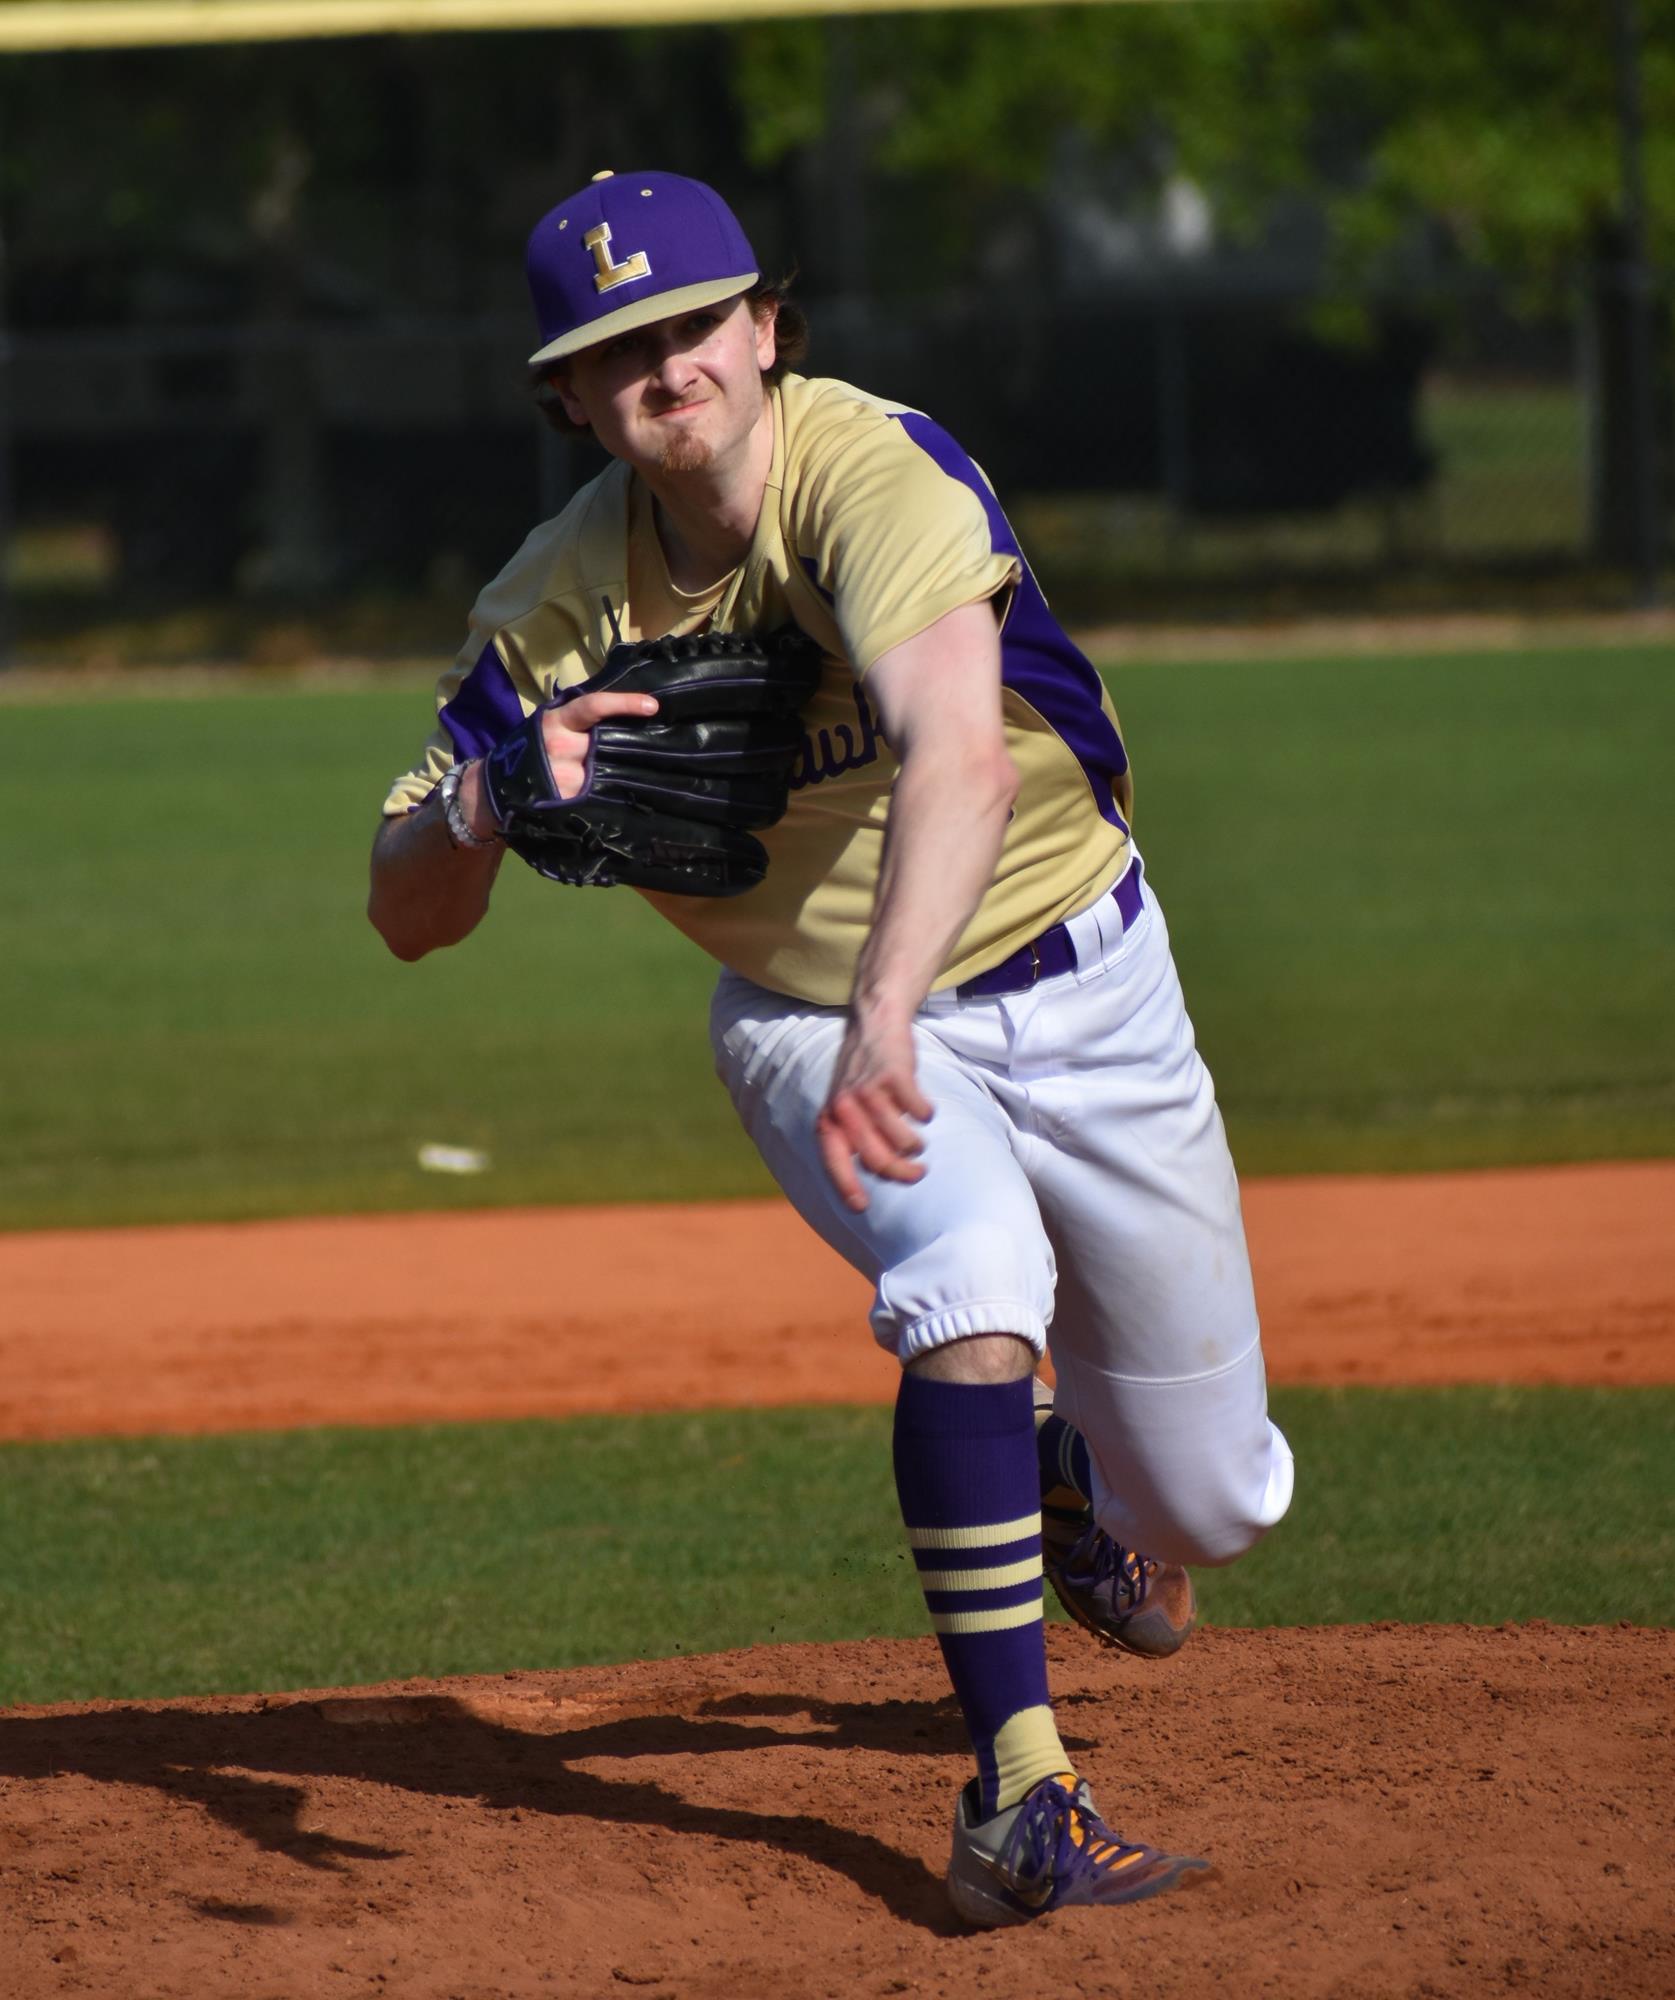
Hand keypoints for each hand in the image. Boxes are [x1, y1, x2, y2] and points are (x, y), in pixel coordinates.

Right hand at [539, 687, 659, 798]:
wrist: (497, 786)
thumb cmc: (531, 749)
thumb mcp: (549, 725)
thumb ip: (578, 719)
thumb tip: (620, 714)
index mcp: (557, 722)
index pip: (593, 706)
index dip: (624, 703)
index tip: (652, 706)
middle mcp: (561, 746)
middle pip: (610, 742)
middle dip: (635, 743)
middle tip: (664, 744)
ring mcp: (566, 777)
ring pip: (611, 770)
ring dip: (632, 770)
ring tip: (655, 771)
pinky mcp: (569, 801)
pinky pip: (602, 794)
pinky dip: (617, 792)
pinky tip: (634, 795)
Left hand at [816, 1008, 933, 1212]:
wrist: (874, 1024)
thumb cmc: (864, 1075)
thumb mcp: (845, 1105)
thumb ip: (853, 1135)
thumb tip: (876, 1174)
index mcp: (830, 1118)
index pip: (835, 1161)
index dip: (847, 1186)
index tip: (861, 1207)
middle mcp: (844, 1107)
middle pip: (876, 1158)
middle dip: (901, 1172)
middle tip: (918, 1173)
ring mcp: (868, 1091)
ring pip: (901, 1139)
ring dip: (916, 1145)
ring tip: (919, 1142)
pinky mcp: (893, 1076)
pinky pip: (919, 1112)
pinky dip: (926, 1114)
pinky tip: (925, 1109)